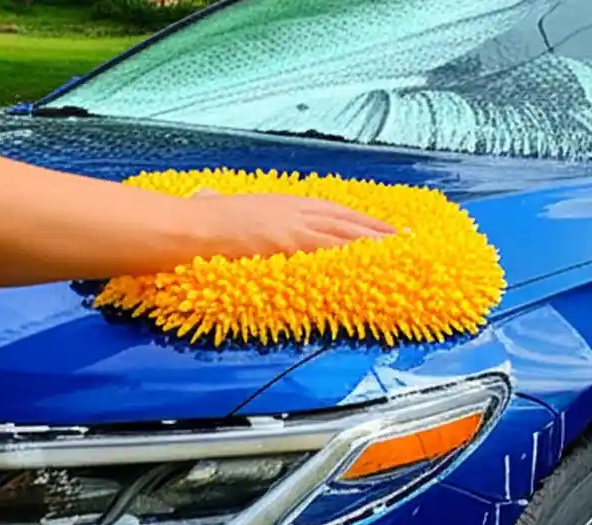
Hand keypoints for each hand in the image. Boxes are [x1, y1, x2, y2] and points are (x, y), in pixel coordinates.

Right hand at [187, 189, 395, 258]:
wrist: (185, 229)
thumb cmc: (193, 220)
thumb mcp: (211, 204)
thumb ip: (215, 202)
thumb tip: (205, 197)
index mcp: (279, 202)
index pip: (329, 210)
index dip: (356, 219)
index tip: (378, 227)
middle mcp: (293, 210)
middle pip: (347, 219)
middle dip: (378, 230)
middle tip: (406, 239)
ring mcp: (296, 226)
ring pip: (348, 233)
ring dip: (378, 241)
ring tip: (404, 250)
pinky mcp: (294, 244)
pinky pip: (336, 250)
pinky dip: (360, 253)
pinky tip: (379, 260)